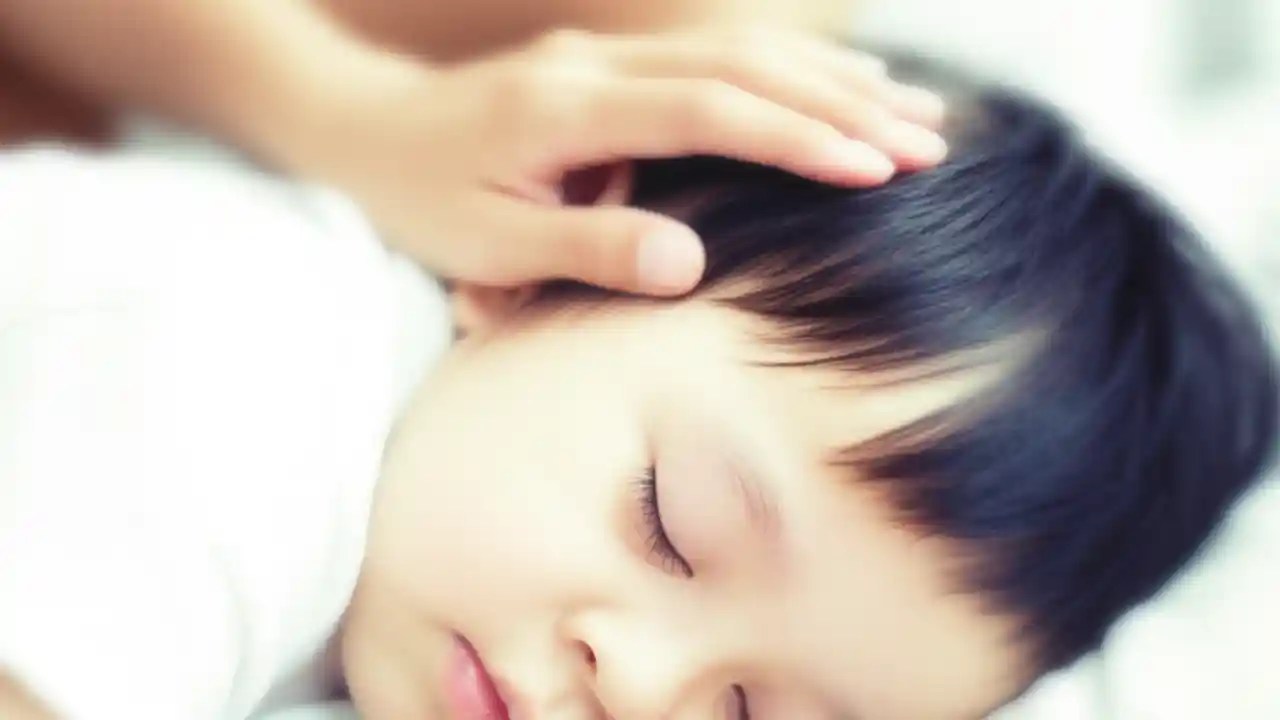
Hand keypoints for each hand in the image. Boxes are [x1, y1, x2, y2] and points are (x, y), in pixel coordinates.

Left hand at [300, 28, 946, 294]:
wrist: (366, 128)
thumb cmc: (422, 197)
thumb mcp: (486, 242)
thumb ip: (588, 248)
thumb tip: (692, 263)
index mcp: (567, 109)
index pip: (707, 110)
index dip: (794, 136)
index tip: (872, 168)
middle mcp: (596, 66)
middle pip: (742, 67)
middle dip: (841, 104)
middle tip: (927, 145)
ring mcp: (604, 55)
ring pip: (738, 50)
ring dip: (828, 81)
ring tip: (914, 114)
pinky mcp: (609, 62)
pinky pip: (714, 55)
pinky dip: (786, 73)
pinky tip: (835, 92)